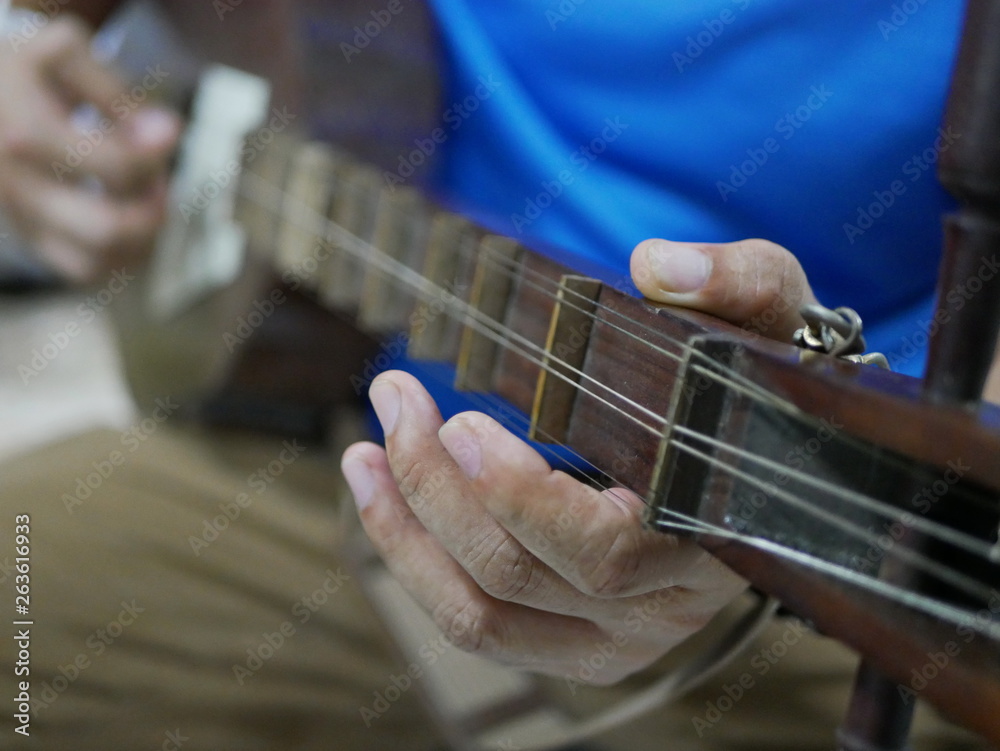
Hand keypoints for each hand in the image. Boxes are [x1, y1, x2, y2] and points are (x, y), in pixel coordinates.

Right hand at [0, 16, 179, 282]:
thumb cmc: (23, 70)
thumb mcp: (62, 54)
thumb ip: (116, 91)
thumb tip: (166, 132)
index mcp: (25, 132)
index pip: (115, 165)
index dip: (157, 153)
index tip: (169, 132)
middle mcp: (16, 186)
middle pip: (106, 228)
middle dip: (151, 210)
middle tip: (159, 183)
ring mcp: (18, 218)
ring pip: (97, 260)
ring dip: (141, 239)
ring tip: (146, 202)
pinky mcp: (27, 236)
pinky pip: (84, 270)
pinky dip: (121, 256)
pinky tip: (132, 221)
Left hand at [342, 238, 816, 683]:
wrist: (766, 463)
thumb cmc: (760, 386)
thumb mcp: (771, 317)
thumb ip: (739, 283)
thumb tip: (658, 265)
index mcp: (713, 537)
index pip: (603, 551)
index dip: (518, 497)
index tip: (461, 422)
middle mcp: (661, 609)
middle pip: (516, 575)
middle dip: (434, 486)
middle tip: (395, 396)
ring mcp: (613, 638)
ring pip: (480, 615)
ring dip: (404, 533)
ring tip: (361, 450)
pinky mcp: (572, 641)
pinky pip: (477, 625)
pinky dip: (414, 564)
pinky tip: (378, 497)